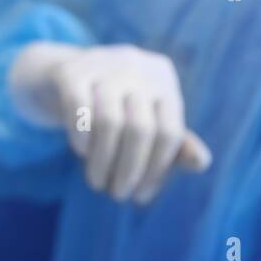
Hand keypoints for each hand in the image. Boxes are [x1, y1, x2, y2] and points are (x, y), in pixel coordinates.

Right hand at [9, 42, 211, 203]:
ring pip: (109, 121)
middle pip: (140, 128)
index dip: (157, 169)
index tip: (141, 196)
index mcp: (162, 79)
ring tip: (97, 183)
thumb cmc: (112, 105)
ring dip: (103, 160)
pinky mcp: (69, 71)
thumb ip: (173, 141)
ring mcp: (102, 64)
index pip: (169, 131)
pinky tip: (81, 152)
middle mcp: (137, 66)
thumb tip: (201, 163)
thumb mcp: (145, 118)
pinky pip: (78, 109)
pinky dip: (81, 136)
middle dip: (129, 169)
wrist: (60, 76)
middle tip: (117, 195)